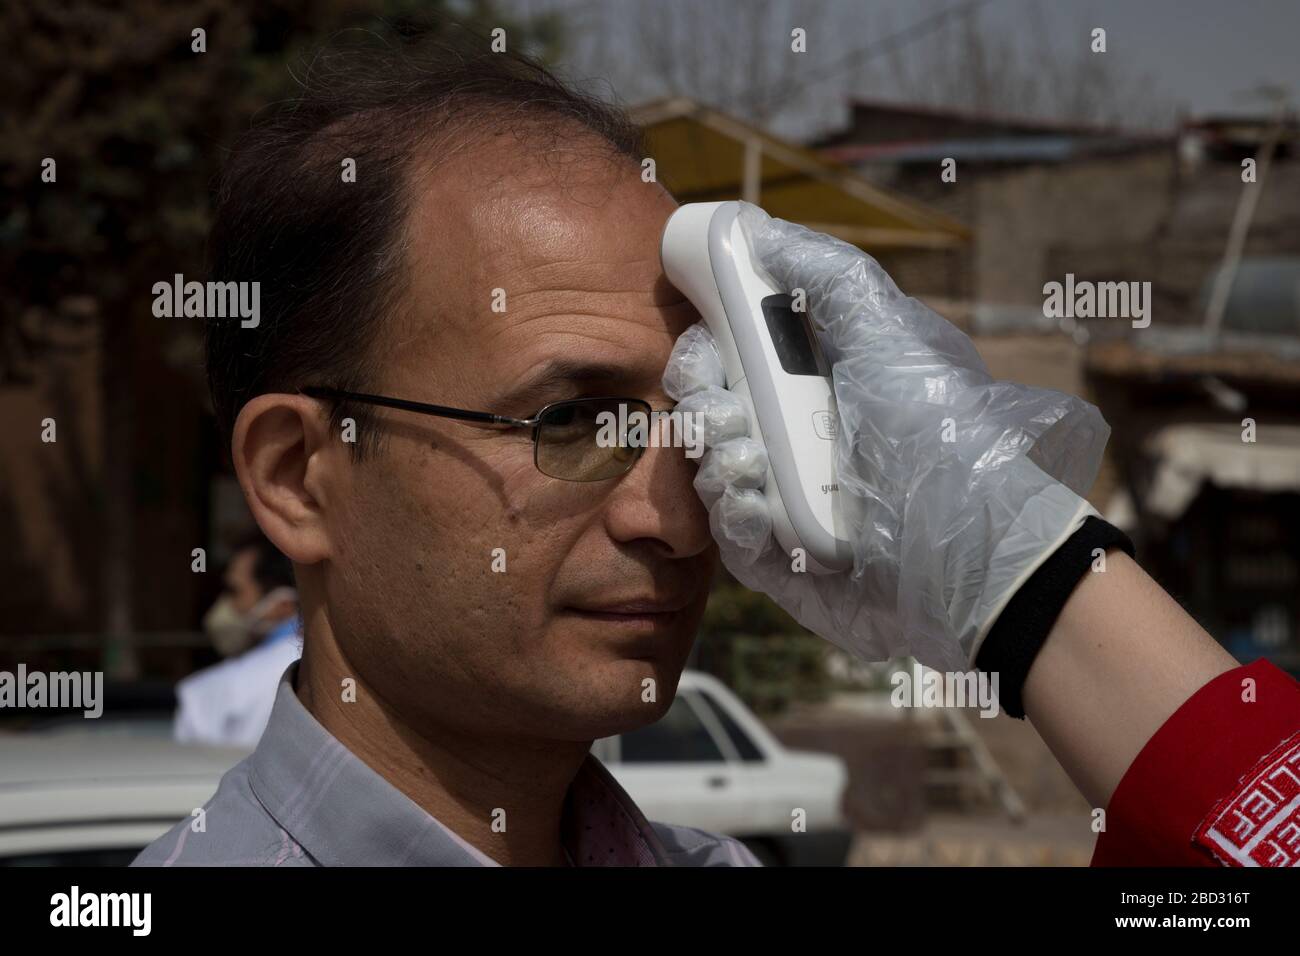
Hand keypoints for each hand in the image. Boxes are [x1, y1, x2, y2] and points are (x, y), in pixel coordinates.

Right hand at [663, 203, 1107, 670]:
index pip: (734, 356)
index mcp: (818, 383)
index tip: (702, 338)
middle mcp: (797, 439)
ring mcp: (786, 501)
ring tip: (751, 459)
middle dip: (705, 401)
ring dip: (718, 457)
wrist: (971, 549)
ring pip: (709, 469)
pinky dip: (733, 513)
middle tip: (727, 407)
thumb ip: (827, 275)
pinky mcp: (780, 560)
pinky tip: (758, 506)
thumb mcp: (890, 334)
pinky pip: (727, 533)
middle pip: (709, 409)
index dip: (707, 345)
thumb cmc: (939, 434)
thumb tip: (759, 228)